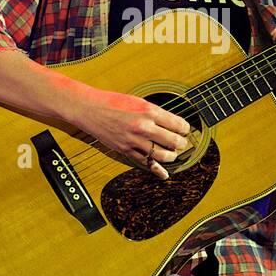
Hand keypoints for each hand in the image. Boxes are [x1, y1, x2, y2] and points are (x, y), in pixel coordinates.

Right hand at [73, 88, 190, 179]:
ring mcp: (134, 140)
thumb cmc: (113, 102)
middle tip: (182, 142)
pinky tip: (164, 174)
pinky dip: (157, 170)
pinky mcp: (125, 150)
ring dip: (172, 156)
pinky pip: (145, 163)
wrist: (90, 109)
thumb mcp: (138, 101)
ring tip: (173, 153)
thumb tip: (172, 123)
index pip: (177, 124)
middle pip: (173, 141)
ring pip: (162, 155)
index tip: (185, 130)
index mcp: (149, 111)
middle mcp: (143, 126)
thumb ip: (155, 113)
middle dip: (181, 143)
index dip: (185, 129)